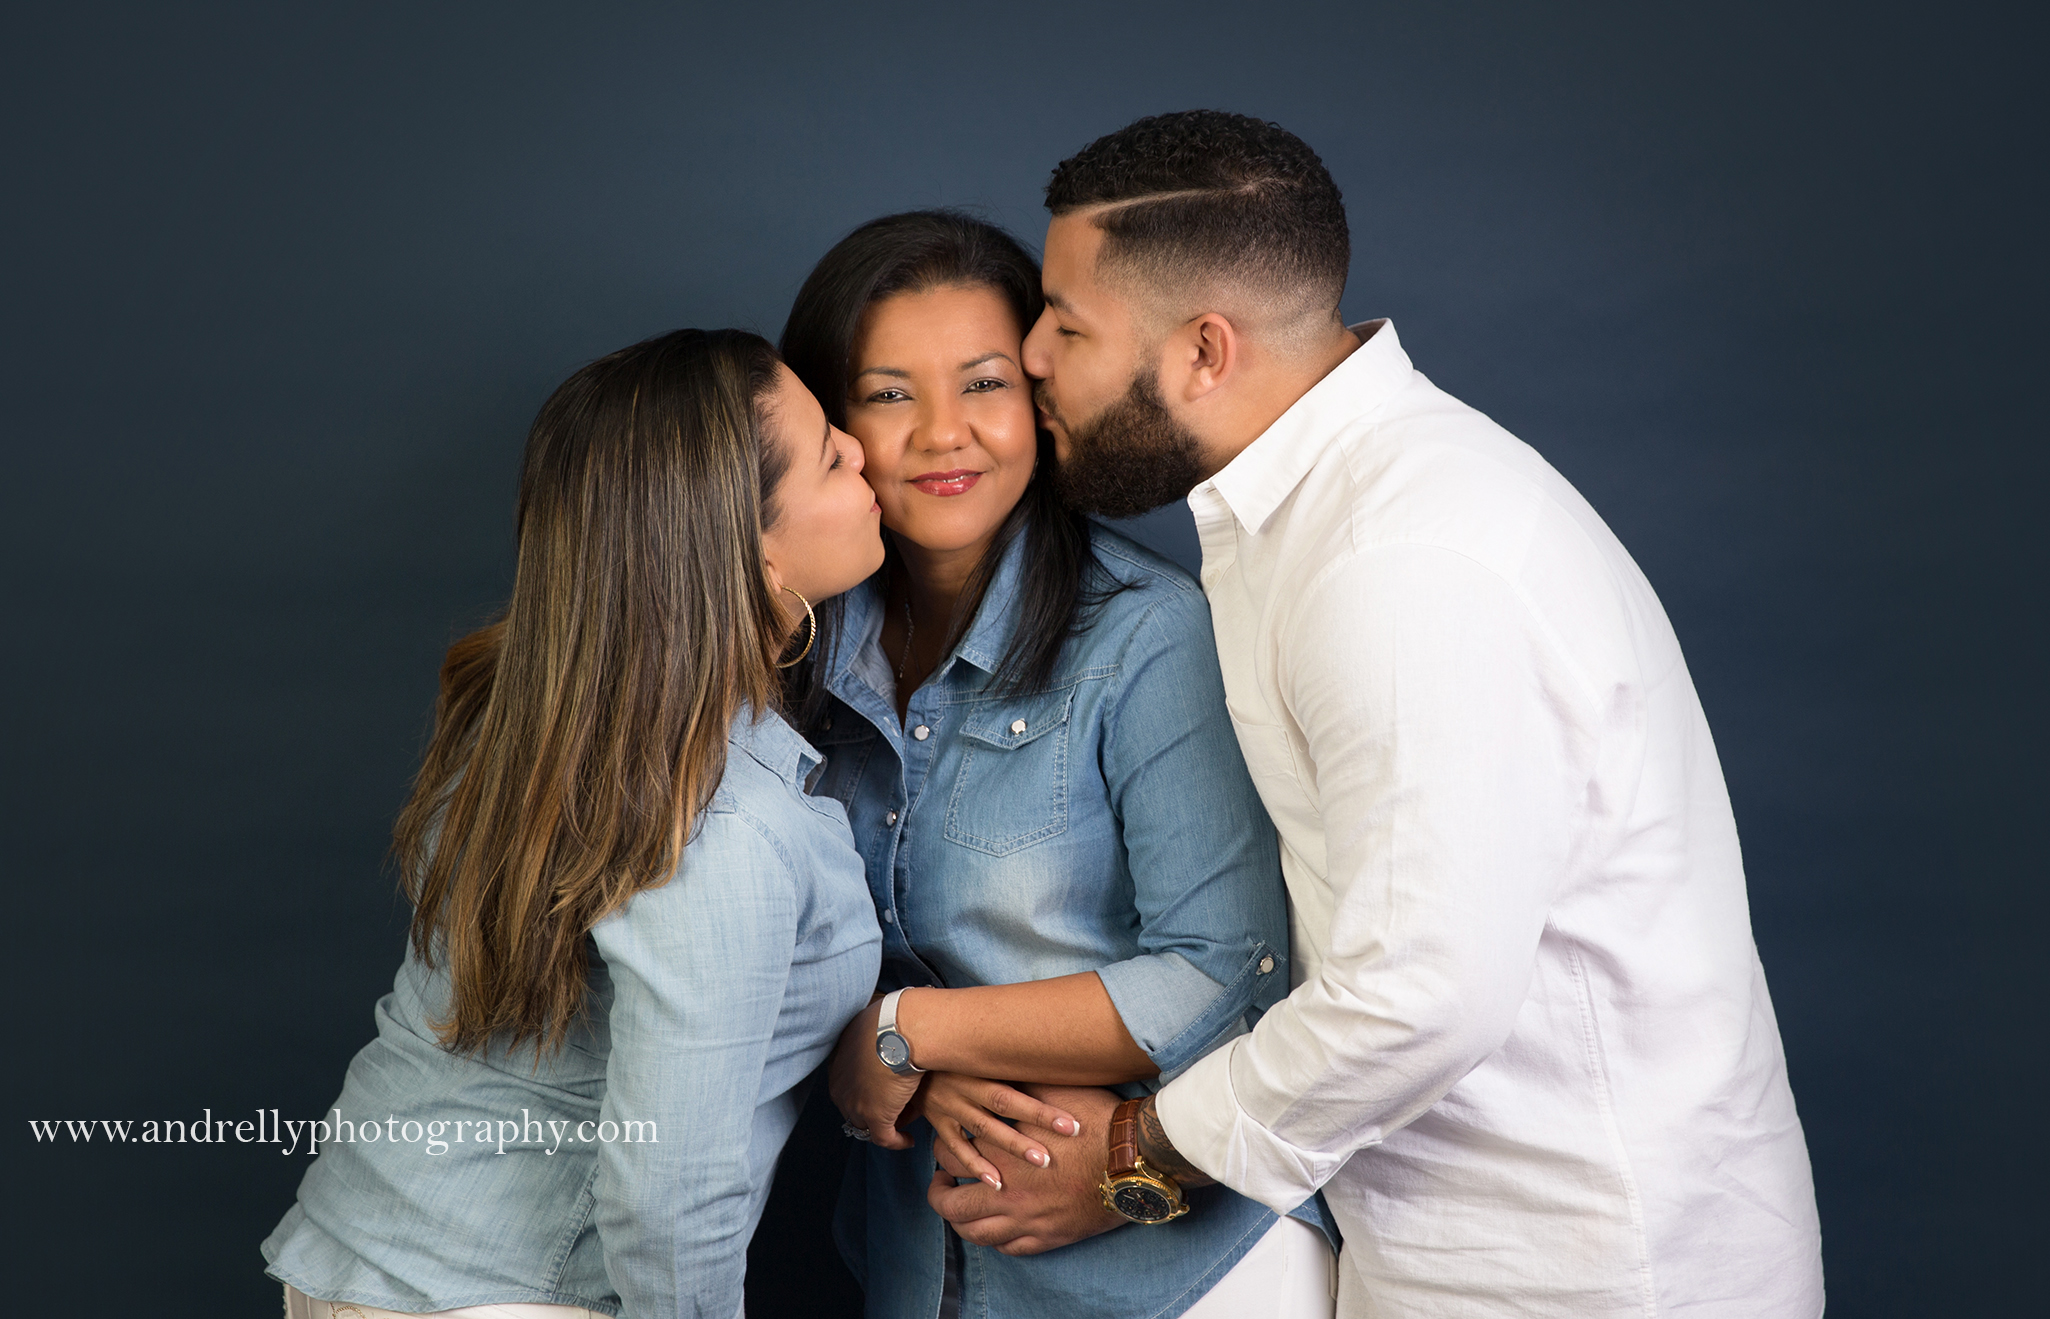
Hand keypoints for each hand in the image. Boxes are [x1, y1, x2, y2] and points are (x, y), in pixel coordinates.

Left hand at [827, 996, 921, 1150]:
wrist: (899, 1029)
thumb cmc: (890, 1017)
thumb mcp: (868, 1017)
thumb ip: (868, 1023)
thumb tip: (876, 1008)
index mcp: (837, 1064)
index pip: (846, 1085)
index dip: (862, 1090)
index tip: (878, 1090)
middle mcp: (840, 1087)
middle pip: (852, 1108)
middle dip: (869, 1110)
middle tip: (892, 1109)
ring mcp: (856, 1105)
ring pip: (867, 1125)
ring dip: (884, 1126)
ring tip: (902, 1124)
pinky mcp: (876, 1118)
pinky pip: (885, 1138)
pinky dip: (896, 1141)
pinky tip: (908, 1139)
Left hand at [927, 1084, 1125, 1255]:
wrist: (1133, 1160)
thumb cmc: (1095, 1121)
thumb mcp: (1051, 1091)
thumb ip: (1017, 1091)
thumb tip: (997, 1078)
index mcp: (1000, 1153)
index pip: (948, 1157)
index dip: (940, 1152)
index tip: (945, 1150)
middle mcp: (1005, 1191)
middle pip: (950, 1206)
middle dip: (939, 1195)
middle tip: (942, 1185)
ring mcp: (1025, 1220)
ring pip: (974, 1234)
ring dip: (960, 1222)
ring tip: (961, 1210)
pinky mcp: (1047, 1238)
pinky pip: (1008, 1249)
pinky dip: (995, 1241)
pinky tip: (995, 1230)